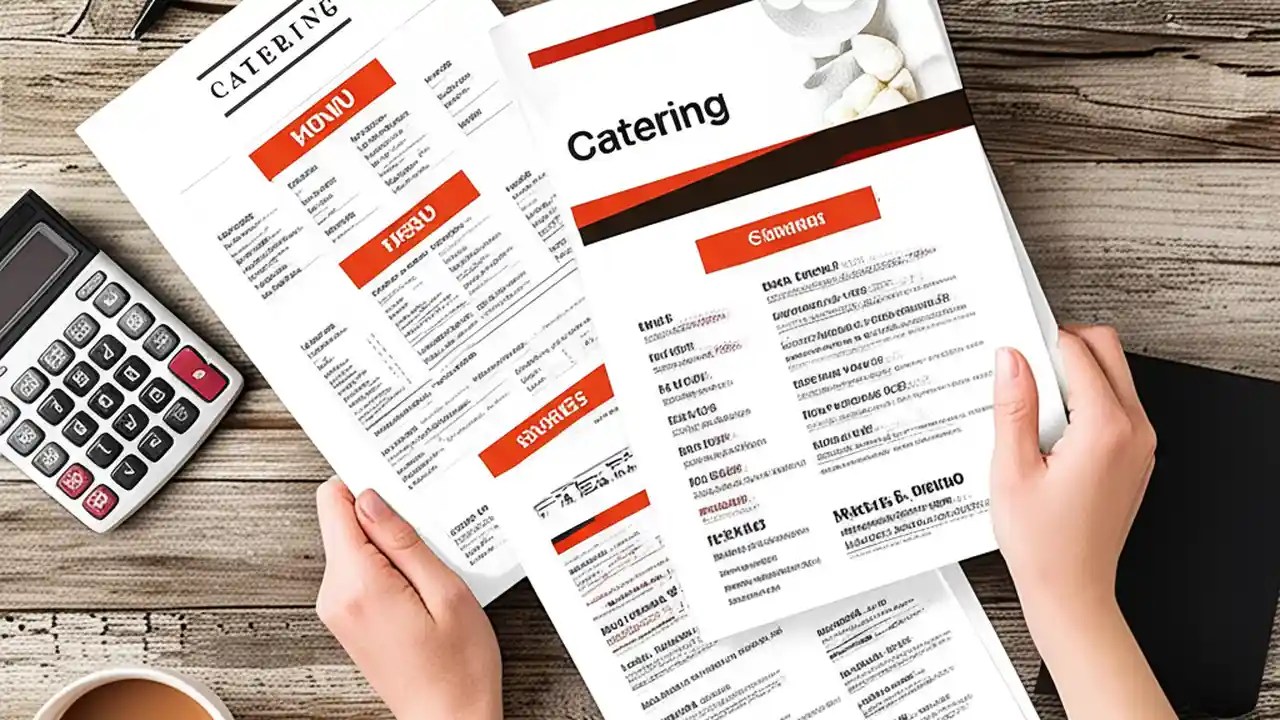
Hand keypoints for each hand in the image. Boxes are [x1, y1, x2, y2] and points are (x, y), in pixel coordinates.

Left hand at [315, 477, 502, 719]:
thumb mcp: (447, 593)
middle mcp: (335, 595)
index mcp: (358, 584)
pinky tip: (424, 583)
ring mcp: (338, 608)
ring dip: (392, 543)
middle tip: (431, 532)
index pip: (334, 503)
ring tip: (433, 567)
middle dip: (386, 515)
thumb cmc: (458, 668)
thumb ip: (405, 542)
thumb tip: (372, 499)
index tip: (396, 479)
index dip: (365, 482)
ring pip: (354, 544)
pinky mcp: (348, 617)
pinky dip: (390, 565)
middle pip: (345, 521)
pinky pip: (360, 570)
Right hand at [989, 325, 1155, 616]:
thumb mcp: (1012, 469)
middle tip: (1022, 366)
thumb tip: (1012, 359)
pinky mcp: (1135, 457)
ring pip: (1113, 376)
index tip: (1012, 347)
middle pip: (1107, 350)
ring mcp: (1141, 444)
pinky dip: (1084, 401)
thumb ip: (1014, 406)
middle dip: (1063, 346)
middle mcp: (1134, 431)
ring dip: (1073, 374)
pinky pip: (1115, 406)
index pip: (1077, 352)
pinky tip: (1047, 430)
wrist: (1070, 589)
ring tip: (1030, 407)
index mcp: (1105, 429)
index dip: (1039, 342)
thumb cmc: (1043, 543)